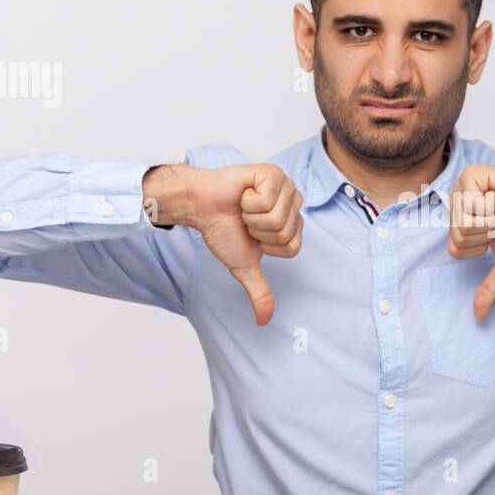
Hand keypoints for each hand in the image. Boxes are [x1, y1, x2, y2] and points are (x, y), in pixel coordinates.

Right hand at [146, 163, 302, 325]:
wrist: (201, 207)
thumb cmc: (223, 230)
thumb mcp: (244, 266)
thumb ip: (259, 292)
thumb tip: (264, 321)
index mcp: (292, 223)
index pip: (292, 248)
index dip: (267, 247)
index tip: (252, 235)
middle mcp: (293, 203)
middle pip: (286, 233)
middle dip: (258, 232)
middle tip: (246, 220)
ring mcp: (285, 186)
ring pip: (277, 218)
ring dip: (251, 217)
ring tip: (243, 207)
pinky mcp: (272, 173)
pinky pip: (267, 200)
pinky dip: (248, 202)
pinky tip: (242, 194)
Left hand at [448, 163, 494, 320]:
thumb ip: (490, 287)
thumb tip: (479, 316)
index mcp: (460, 224)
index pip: (455, 250)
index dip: (479, 248)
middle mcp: (457, 206)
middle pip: (458, 236)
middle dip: (487, 234)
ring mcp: (462, 188)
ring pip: (463, 221)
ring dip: (490, 220)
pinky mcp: (472, 175)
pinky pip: (471, 202)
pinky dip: (491, 204)